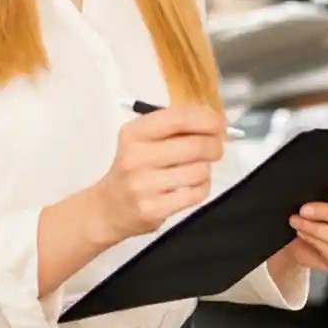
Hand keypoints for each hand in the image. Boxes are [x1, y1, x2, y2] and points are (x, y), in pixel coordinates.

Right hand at [88, 105, 225, 243]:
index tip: (220, 123)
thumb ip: (175, 127)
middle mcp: (136, 156)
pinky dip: (201, 188)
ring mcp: (144, 185)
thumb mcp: (142, 139)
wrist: (108, 208)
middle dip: (214, 146)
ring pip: (200, 170)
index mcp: (135, 133)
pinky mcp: (154, 209)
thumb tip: (216, 121)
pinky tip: (189, 187)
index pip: (179, 118)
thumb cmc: (133, 168)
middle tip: (216, 148)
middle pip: (195, 146)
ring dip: (205, 170)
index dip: (207, 119)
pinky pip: (196, 193)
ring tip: (193, 171)